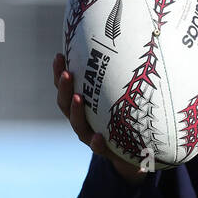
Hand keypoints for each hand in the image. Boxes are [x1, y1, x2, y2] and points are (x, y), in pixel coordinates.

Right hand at [52, 53, 153, 183]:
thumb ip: (125, 76)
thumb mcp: (125, 97)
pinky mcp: (105, 151)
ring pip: (77, 125)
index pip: (66, 87)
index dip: (59, 72)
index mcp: (83, 105)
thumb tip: (138, 42)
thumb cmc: (129, 119)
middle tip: (67, 73)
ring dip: (76, 111)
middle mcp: (82, 120)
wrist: (136, 154)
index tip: (59, 55)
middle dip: (64, 88)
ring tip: (78, 98)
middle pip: (65, 103)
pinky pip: (98, 148)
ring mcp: (91, 136)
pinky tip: (99, 136)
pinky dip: (97, 142)